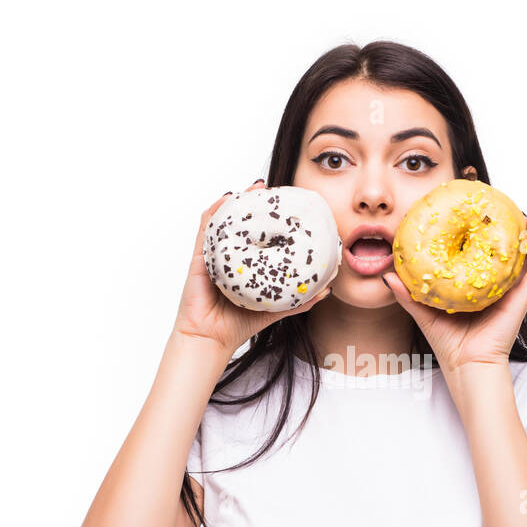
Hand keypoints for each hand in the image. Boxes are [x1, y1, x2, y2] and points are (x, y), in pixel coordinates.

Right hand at [173, 179, 331, 354]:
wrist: (211, 339)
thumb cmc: (238, 325)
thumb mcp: (274, 308)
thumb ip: (299, 300)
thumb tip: (327, 290)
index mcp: (247, 265)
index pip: (259, 236)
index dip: (271, 219)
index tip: (287, 205)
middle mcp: (230, 256)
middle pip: (242, 222)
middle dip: (256, 202)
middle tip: (272, 189)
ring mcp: (214, 254)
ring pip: (225, 219)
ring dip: (238, 200)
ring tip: (254, 187)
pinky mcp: (199, 258)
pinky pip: (205, 229)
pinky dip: (214, 211)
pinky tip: (226, 199)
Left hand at [381, 216, 526, 374]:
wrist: (466, 365)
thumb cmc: (447, 342)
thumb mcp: (424, 311)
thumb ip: (406, 293)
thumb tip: (386, 274)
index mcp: (476, 282)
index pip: (479, 251)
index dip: (478, 230)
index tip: (472, 209)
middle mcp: (496, 283)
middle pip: (504, 248)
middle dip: (505, 225)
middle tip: (500, 204)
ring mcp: (510, 289)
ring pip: (524, 255)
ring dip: (526, 233)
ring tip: (522, 216)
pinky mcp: (521, 299)